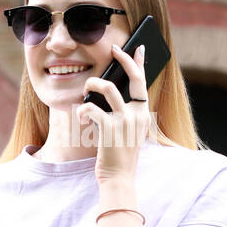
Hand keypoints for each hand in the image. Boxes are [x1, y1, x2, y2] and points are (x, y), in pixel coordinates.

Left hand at [77, 43, 150, 184]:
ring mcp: (124, 120)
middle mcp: (137, 114)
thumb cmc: (120, 155)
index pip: (144, 82)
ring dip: (91, 85)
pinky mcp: (109, 128)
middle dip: (123, 58)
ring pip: (106, 87)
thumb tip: (110, 91)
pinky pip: (91, 108)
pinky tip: (82, 120)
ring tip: (86, 92)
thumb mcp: (129, 131)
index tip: (137, 48)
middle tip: (113, 49)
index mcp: (143, 114)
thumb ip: (125, 113)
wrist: (118, 178)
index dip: (140, 62)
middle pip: (132, 77)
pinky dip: (82, 111)